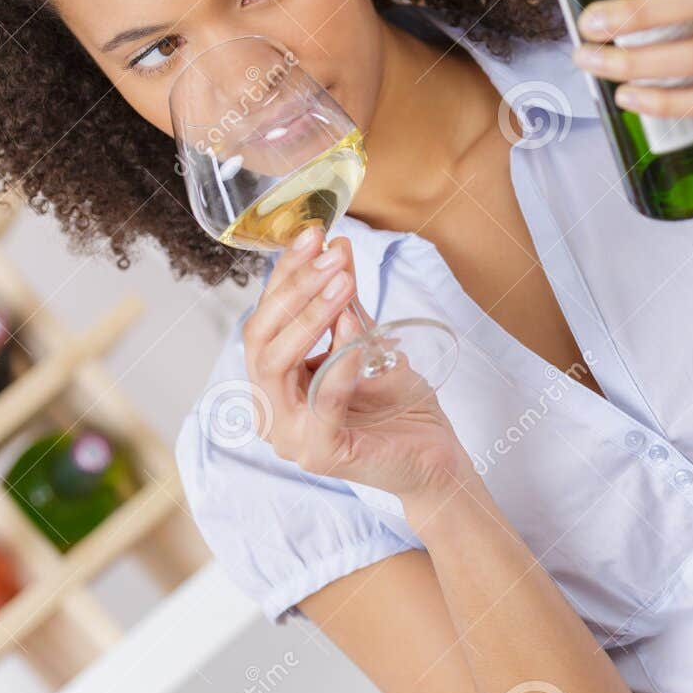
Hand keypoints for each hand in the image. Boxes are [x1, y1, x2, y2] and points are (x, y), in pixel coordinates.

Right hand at [243, 223, 474, 507]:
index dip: (285, 274)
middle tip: (330, 256)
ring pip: (275, 365)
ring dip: (309, 317)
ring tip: (342, 283)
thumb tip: (337, 245)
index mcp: (273, 382)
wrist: (434, 458)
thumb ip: (346, 301)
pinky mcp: (319, 454)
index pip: (264, 318)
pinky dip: (337, 359)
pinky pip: (319, 400)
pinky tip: (355, 328)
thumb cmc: (397, 404)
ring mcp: (289, 437)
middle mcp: (270, 410)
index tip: (312, 234)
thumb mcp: (366, 339)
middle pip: (258, 339)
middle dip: (294, 290)